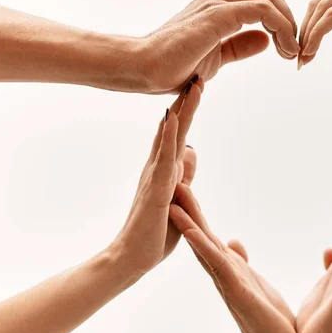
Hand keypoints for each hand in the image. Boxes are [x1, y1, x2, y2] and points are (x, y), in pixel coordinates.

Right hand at [111, 77, 203, 277]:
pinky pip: (164, 159)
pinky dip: (169, 137)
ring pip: (171, 137)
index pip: (178, 135)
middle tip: (198, 74)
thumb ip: (183, 175)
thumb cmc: (155, 231)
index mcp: (164, 170)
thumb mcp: (178, 197)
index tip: (199, 88)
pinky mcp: (156, 191)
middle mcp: (157, 168)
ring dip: (182, 110)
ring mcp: (155, 177)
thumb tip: (192, 152)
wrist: (133, 258)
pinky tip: (173, 118)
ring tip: (193, 85)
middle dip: (186, 102)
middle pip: (174, 129)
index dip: (188, 112)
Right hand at [139, 0, 299, 92]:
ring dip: (289, 25)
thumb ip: (239, 46)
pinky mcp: (218, 15)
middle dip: (291, 21)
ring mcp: (218, 3)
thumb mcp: (216, 57)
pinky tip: (283, 49)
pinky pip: (261, 10)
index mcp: (219, 6)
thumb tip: (265, 40)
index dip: (283, 23)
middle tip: (294, 50)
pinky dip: (281, 28)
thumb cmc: (172, 65)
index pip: (263, 1)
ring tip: (291, 52)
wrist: (144, 68)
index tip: (289, 50)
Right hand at [169, 186, 297, 332]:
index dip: (194, 211)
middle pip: (199, 235)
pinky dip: (204, 246)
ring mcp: (225, 280)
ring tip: (173, 203)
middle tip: (171, 183)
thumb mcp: (251, 279)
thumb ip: (239, 261)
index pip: (206, 234)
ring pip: (202, 247)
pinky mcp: (235, 290)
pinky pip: (217, 264)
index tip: (182, 187)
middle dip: (186, 210)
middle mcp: (221, 271)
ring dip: (188, 224)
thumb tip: (233, 243)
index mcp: (226, 267)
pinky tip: (193, 231)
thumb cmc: (266, 314)